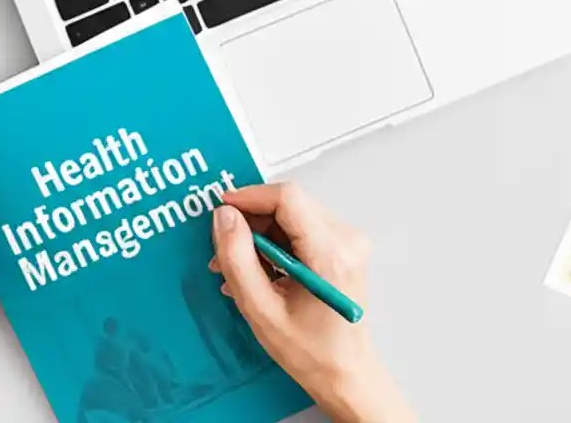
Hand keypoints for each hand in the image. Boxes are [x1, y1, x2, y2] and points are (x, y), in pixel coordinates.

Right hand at [211, 184, 413, 422]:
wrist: (346, 372)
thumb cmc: (310, 352)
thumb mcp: (261, 310)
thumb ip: (238, 259)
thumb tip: (224, 217)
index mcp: (331, 254)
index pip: (288, 198)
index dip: (250, 197)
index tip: (220, 209)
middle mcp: (347, 240)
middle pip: (291, 204)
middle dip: (252, 220)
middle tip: (222, 248)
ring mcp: (350, 242)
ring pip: (295, 214)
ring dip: (262, 233)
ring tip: (236, 267)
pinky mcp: (345, 247)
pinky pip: (304, 228)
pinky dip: (277, 242)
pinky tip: (259, 270)